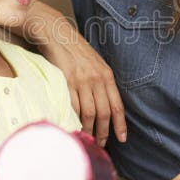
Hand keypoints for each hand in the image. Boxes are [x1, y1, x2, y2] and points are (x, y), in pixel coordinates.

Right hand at [37, 19, 126, 146]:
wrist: (57, 34)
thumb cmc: (76, 51)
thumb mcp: (96, 64)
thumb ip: (101, 83)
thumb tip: (105, 106)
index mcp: (106, 75)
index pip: (117, 105)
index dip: (120, 124)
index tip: (122, 139)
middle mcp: (96, 79)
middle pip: (103, 113)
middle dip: (103, 132)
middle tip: (101, 145)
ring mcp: (81, 81)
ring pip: (88, 113)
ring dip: (88, 130)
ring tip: (87, 139)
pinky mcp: (66, 82)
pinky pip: (72, 107)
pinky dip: (73, 120)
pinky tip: (73, 127)